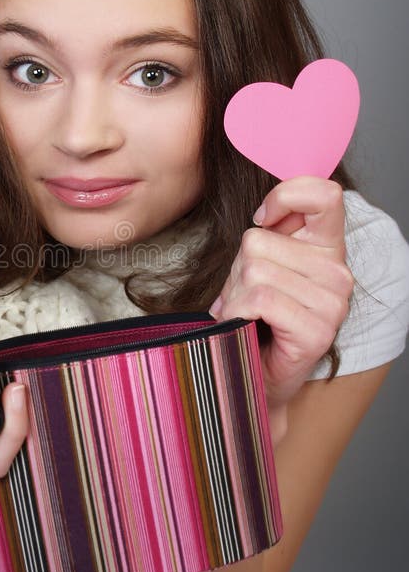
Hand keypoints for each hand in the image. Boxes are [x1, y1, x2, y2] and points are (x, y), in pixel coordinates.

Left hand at [209, 177, 353, 443]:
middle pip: (258, 241)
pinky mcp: (318, 330)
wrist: (254, 377)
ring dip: (233, 295)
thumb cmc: (253, 319)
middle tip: (244, 299)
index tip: (263, 219)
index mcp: (327, 248)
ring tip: (244, 315)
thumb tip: (259, 218)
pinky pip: (260, 299)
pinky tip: (244, 327)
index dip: (285, 195)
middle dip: (235, 270)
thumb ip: (267, 237)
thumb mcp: (258, 267)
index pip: (324, 194)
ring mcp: (332, 302)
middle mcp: (337, 272)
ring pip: (254, 270)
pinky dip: (237, 313)